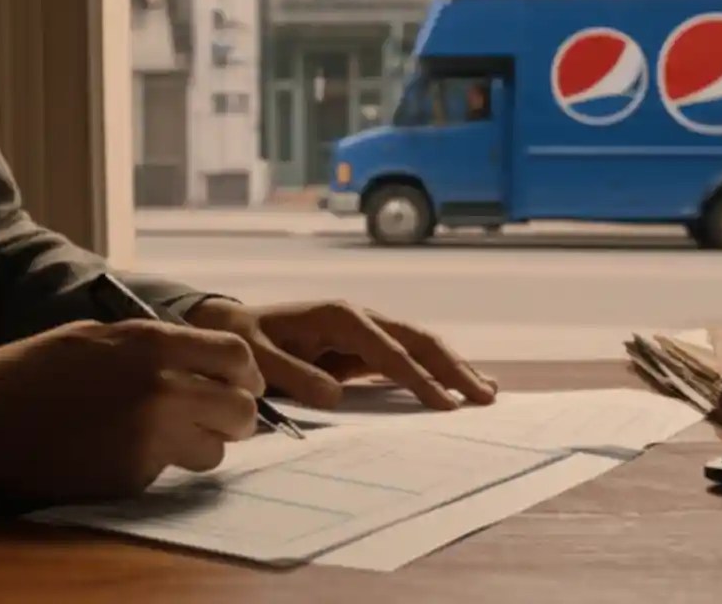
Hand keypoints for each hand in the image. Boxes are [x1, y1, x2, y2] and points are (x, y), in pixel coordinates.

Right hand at [0, 319, 264, 501]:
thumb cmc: (36, 369)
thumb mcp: (101, 335)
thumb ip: (157, 346)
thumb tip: (204, 360)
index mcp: (154, 345)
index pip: (237, 356)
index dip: (247, 374)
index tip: (244, 384)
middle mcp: (162, 389)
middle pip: (241, 411)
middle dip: (237, 417)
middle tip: (220, 419)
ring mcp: (148, 437)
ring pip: (214, 451)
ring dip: (201, 446)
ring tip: (167, 436)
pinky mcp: (131, 476)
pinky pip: (168, 472)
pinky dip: (155, 464)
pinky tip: (120, 451)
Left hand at [186, 299, 496, 410]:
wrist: (233, 327)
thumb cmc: (245, 342)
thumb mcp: (259, 359)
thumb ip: (294, 375)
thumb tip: (335, 396)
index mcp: (340, 316)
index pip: (390, 350)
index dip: (418, 377)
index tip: (444, 404)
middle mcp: (361, 317)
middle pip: (419, 340)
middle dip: (454, 368)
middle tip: (486, 397)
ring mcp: (367, 330)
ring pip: (421, 345)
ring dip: (454, 367)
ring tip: (488, 392)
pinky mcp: (366, 346)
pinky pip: (409, 357)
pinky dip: (436, 371)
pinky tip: (458, 387)